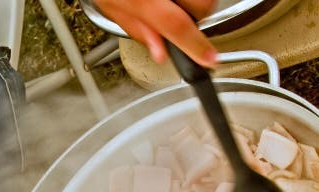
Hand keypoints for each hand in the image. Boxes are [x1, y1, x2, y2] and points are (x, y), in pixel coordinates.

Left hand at [94, 0, 217, 65]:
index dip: (195, 45)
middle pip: (203, 5)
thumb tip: (160, 51)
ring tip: (173, 0)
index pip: (176, 25)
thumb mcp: (110, 5)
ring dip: (195, 1)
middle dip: (196, 15)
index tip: (209, 58)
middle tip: (177, 15)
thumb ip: (137, 29)